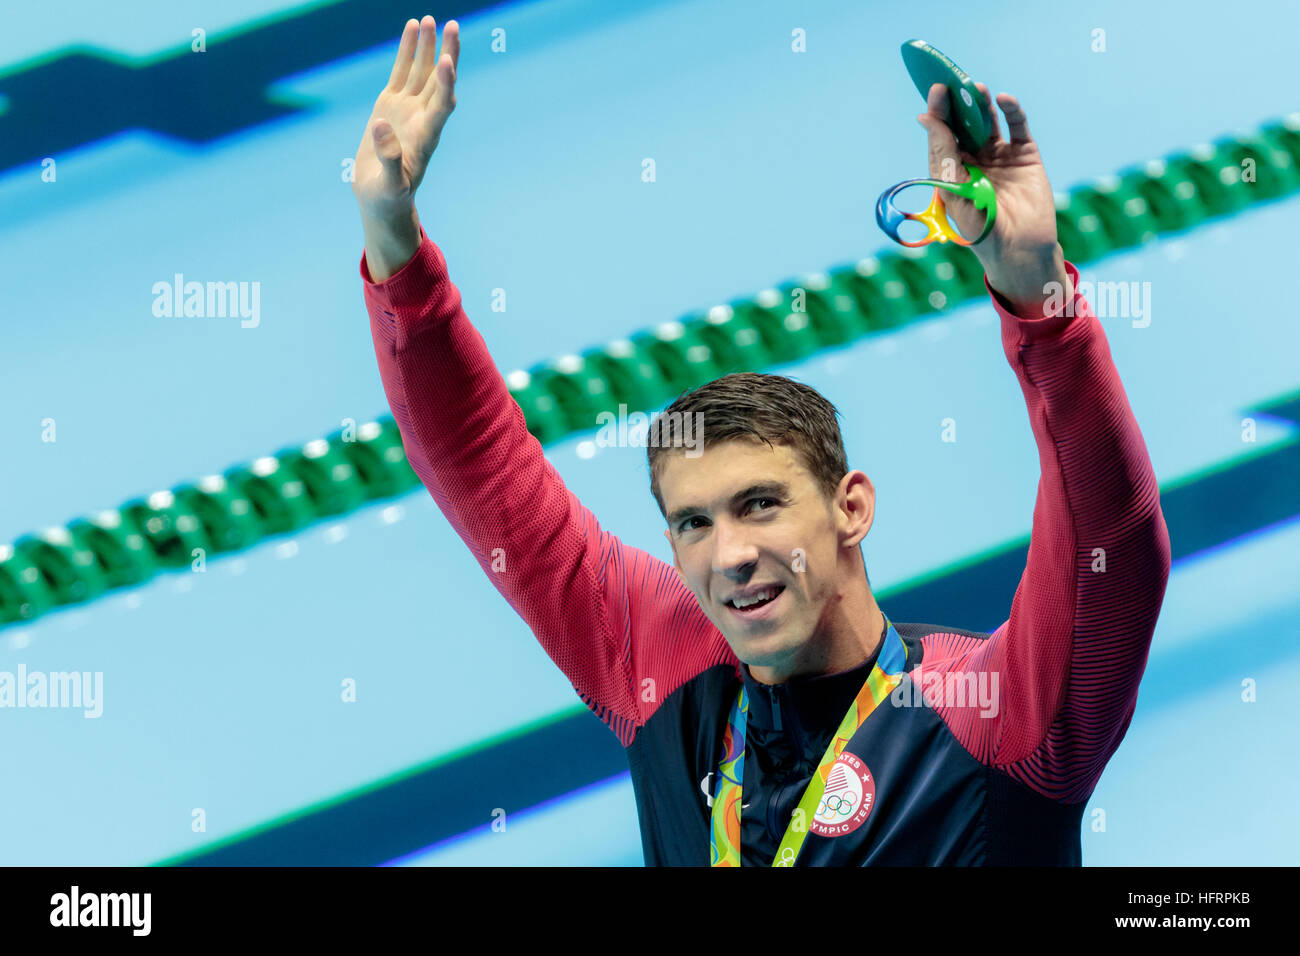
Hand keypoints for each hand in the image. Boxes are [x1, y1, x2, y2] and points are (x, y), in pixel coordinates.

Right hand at [353, 17, 459, 277]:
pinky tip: (412, 29)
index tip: (447, 63)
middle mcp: (422, 118)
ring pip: (422, 71)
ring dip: (428, 47)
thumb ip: (389, 157)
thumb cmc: (389, 197)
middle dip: (447, 54)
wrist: (382, 198)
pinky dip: (407, 51)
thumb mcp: (390, 185)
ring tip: (430, 20)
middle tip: (453, 26)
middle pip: (439, 82)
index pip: (441, 106)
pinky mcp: (391, 104)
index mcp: (426, 137)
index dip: (446, 85)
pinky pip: (402, 72)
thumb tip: (380, 126)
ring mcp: (408, 108)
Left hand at [916, 83, 1069, 317]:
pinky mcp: (1024, 154)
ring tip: (976, 87)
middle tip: (954, 80)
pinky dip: (1012, 111)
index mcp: (950, 171)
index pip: (940, 135)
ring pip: (988, 121)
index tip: (936, 91)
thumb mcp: (954, 189)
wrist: (1018, 248)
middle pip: (963, 123)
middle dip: (958, 103)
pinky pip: (1017, 126)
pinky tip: (1003, 99)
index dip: (938, 113)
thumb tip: (925, 118)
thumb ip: (942, 152)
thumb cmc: (979, 227)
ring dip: (981, 103)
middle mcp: (973, 160)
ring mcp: (999, 155)